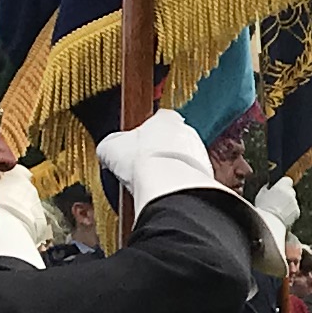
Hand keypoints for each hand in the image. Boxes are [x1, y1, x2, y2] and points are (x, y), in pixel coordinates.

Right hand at [94, 111, 219, 212]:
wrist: (169, 186)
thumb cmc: (144, 162)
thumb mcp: (111, 147)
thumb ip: (109, 144)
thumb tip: (106, 150)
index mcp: (165, 119)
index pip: (155, 120)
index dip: (142, 135)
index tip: (132, 148)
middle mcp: (187, 133)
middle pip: (170, 141)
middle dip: (157, 154)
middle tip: (141, 169)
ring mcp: (199, 154)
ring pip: (182, 161)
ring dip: (170, 171)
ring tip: (152, 185)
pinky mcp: (205, 177)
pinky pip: (189, 179)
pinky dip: (179, 186)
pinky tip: (166, 194)